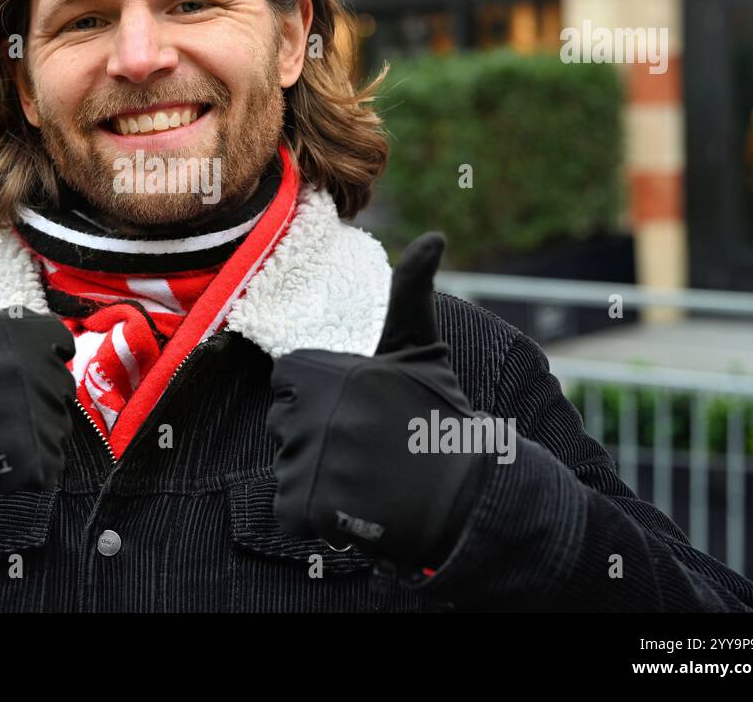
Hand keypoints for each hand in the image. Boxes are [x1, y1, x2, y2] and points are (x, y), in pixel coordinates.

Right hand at [0, 195, 75, 532]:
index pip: (55, 343)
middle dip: (29, 395)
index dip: (28, 357)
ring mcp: (32, 416)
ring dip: (27, 432)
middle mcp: (30, 369)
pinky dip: (26, 469)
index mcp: (17, 330)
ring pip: (55, 425)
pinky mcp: (33, 461)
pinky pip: (49, 464)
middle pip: (58, 385)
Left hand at [265, 232, 492, 570]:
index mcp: (321, 372)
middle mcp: (308, 414)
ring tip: (367, 477)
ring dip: (322, 478)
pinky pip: (292, 510)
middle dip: (319, 438)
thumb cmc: (437, 413)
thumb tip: (434, 236)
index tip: (362, 408)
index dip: (323, 396)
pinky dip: (319, 516)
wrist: (466, 492)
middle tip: (369, 446)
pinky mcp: (307, 507)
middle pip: (286, 425)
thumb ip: (411, 291)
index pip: (288, 381)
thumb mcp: (419, 348)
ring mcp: (306, 463)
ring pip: (291, 467)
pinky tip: (357, 507)